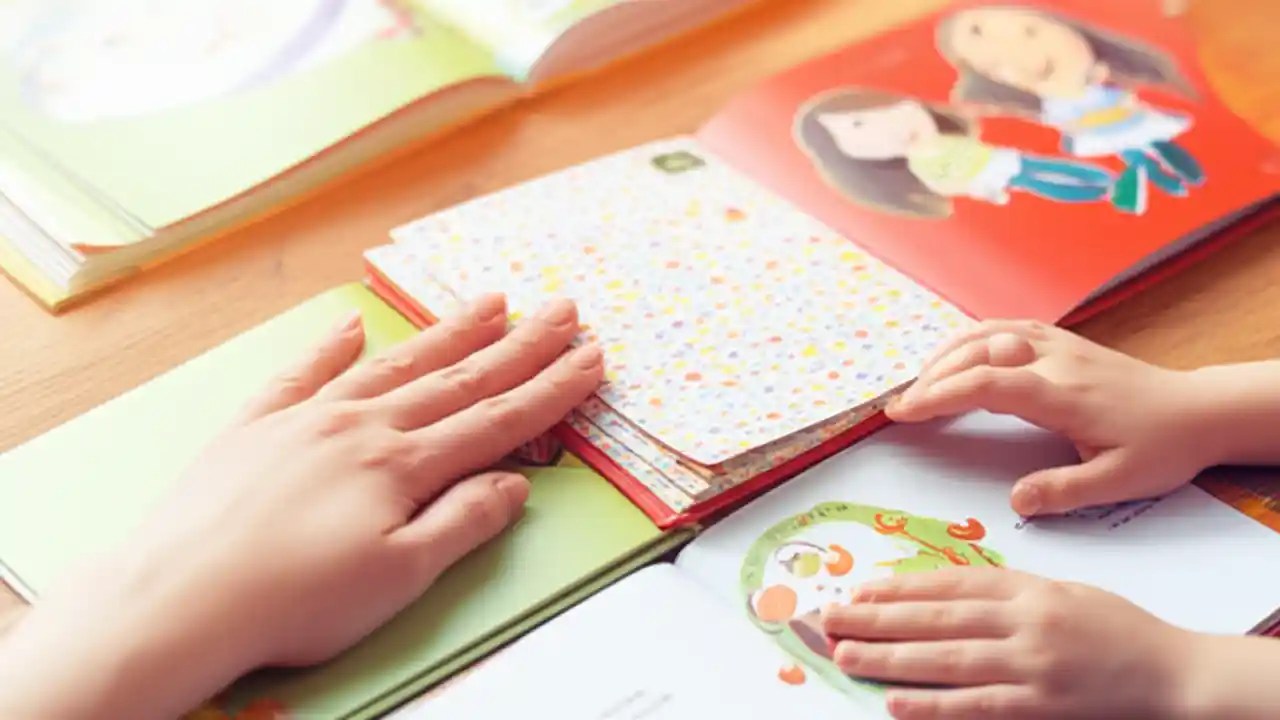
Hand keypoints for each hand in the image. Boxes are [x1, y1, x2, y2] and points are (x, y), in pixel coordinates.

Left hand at [0, 294, 602, 719]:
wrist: (180, 598)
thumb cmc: (293, 601)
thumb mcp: (399, 578)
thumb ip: (461, 522)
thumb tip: (515, 484)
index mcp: (401, 464)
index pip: (495, 419)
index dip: (549, 389)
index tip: (589, 357)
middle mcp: (361, 425)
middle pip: (457, 378)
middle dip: (518, 345)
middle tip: (562, 309)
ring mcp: (306, 418)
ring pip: (393, 365)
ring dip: (445, 333)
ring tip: (488, 301)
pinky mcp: (255, 427)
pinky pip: (301, 374)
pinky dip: (329, 348)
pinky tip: (351, 325)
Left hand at [822, 567, 1193, 719]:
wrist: (1172, 673)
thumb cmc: (1115, 629)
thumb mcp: (1061, 591)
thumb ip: (1007, 591)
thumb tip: (943, 591)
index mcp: (1028, 588)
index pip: (949, 585)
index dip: (900, 587)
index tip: (859, 589)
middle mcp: (1024, 622)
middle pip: (936, 619)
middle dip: (878, 618)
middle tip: (831, 618)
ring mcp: (1031, 666)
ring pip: (946, 660)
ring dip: (890, 658)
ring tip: (847, 655)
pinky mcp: (1041, 705)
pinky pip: (976, 706)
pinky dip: (933, 705)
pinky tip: (896, 702)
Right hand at [886, 321, 1208, 515]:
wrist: (1197, 410)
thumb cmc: (1160, 447)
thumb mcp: (1120, 482)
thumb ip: (1065, 491)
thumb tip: (1014, 501)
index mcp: (1063, 395)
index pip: (987, 384)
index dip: (939, 395)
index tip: (903, 412)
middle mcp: (1054, 360)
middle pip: (977, 353)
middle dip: (930, 377)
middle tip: (900, 407)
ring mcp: (1057, 344)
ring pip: (986, 332)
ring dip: (945, 355)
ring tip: (919, 384)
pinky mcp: (1062, 340)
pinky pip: (1004, 326)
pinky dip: (970, 338)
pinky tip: (955, 357)